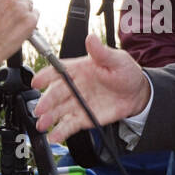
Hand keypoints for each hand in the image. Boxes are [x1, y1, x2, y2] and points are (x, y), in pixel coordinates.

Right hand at [30, 33, 149, 142]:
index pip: (58, 71)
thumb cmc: (125, 72)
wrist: (137, 94)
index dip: (46, 76)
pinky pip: (70, 125)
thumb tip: (91, 39)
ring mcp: (78, 103)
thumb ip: (102, 52)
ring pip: (59, 111)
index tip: (37, 81)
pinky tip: (54, 136)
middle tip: (40, 109)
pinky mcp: (84, 117)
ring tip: (43, 125)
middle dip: (46, 102)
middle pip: (56, 94)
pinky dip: (61, 131)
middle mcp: (74, 86)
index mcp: (79, 69)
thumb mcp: (117, 60)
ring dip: (49, 118)